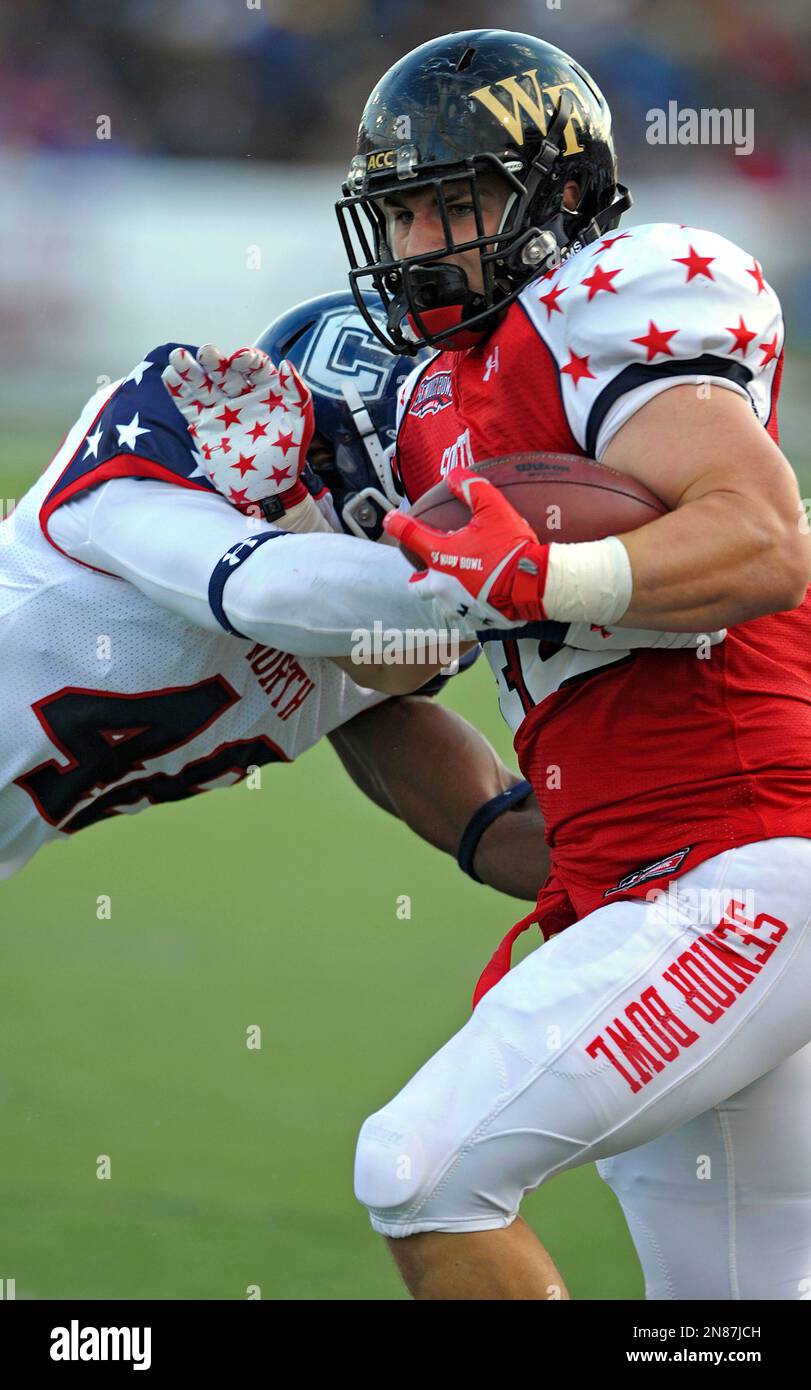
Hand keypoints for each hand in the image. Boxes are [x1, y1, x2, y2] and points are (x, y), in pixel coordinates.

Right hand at [161, 344, 313, 511]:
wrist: (267, 488)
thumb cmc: (288, 453)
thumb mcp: (300, 421)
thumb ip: (296, 392)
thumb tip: (286, 364)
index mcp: (265, 390)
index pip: (254, 367)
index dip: (247, 360)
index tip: (239, 359)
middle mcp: (241, 395)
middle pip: (224, 372)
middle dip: (215, 362)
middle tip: (206, 353)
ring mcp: (220, 409)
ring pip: (203, 386)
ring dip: (190, 371)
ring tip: (177, 355)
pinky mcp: (204, 425)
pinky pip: (189, 405)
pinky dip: (178, 391)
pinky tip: (169, 375)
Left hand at [383, 468, 550, 626]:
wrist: (534, 585)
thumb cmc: (512, 547)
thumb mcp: (494, 509)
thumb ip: (471, 488)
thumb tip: (454, 475)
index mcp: (440, 555)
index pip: (408, 535)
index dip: (396, 524)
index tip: (390, 520)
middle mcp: (441, 583)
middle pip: (417, 585)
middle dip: (420, 576)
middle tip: (433, 565)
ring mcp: (456, 604)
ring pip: (440, 600)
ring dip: (445, 591)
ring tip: (461, 580)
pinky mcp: (474, 618)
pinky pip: (464, 612)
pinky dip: (468, 603)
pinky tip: (482, 594)